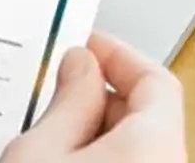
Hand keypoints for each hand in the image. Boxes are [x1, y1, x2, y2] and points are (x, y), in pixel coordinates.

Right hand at [0, 32, 186, 162]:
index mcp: (155, 146)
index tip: (86, 43)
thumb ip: (67, 101)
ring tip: (48, 131)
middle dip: (100, 94)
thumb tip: (80, 65)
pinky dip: (100, 157)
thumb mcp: (38, 152)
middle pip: (149, 114)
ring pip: (136, 146)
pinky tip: (56, 160)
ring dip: (95, 131)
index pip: (156, 80)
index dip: (118, 54)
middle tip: (57, 84)